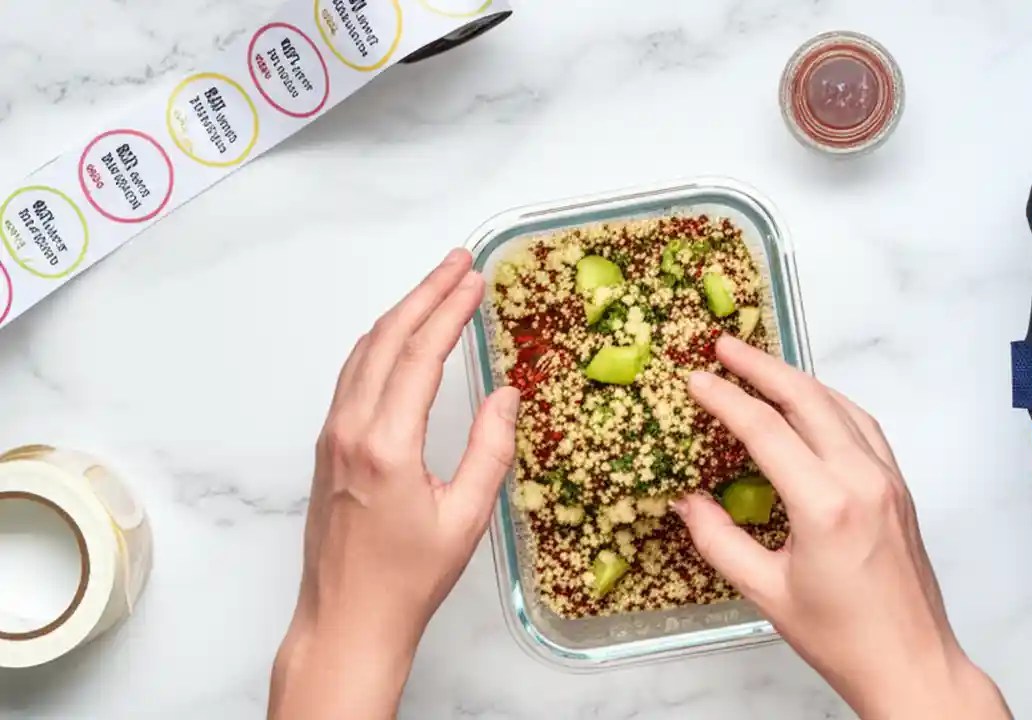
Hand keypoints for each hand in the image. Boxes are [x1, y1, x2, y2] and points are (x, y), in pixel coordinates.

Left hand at [269, 248, 520, 719]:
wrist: (346, 620)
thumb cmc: (408, 580)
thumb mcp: (466, 518)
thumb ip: (489, 449)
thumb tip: (505, 395)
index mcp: (386, 444)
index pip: (419, 354)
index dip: (449, 310)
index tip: (474, 279)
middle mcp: (350, 430)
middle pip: (386, 338)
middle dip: (424, 293)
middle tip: (458, 262)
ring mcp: (331, 436)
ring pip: (363, 352)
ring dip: (400, 312)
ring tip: (435, 286)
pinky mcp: (326, 447)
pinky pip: (351, 375)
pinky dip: (379, 342)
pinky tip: (399, 336)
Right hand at [673, 335, 1008, 719]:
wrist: (910, 663)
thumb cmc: (842, 638)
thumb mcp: (765, 592)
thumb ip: (718, 540)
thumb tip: (686, 501)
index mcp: (825, 505)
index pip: (766, 430)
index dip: (727, 399)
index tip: (698, 379)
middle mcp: (862, 481)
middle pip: (807, 399)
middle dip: (762, 367)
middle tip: (725, 347)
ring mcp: (887, 480)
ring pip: (840, 405)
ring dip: (798, 379)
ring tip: (761, 365)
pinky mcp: (899, 488)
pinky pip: (864, 427)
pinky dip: (832, 403)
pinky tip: (811, 403)